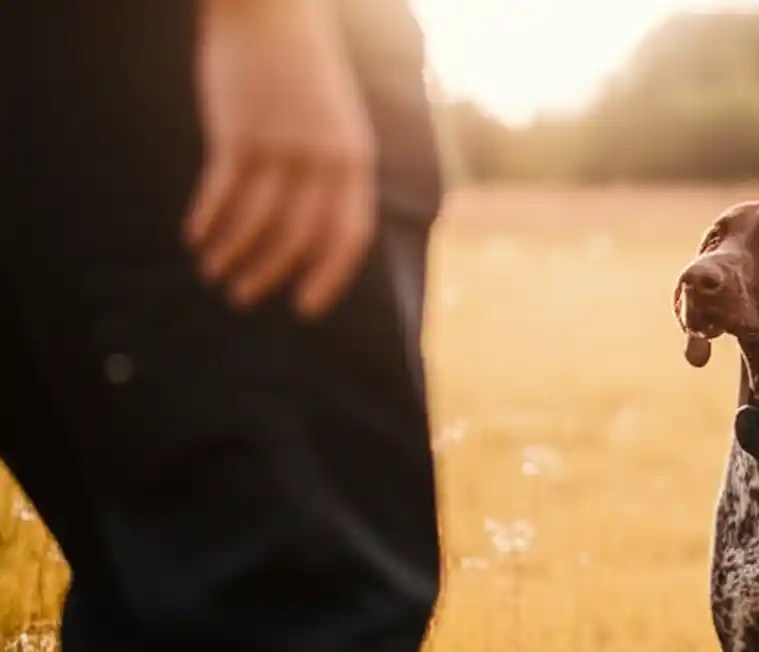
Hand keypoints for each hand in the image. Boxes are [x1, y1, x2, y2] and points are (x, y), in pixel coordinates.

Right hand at [186, 0, 375, 319]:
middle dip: (270, 275)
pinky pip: (223, 192)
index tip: (305, 308)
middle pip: (299, 238)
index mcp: (355, 160)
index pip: (349, 235)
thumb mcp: (338, 123)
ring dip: (232, 254)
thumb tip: (316, 232)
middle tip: (244, 298)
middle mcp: (323, 159)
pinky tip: (194, 239)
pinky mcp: (239, 131)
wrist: (273, 12)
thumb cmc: (305, 74)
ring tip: (214, 272)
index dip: (328, 277)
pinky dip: (208, 221)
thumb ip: (334, 173)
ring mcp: (282, 145)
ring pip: (257, 222)